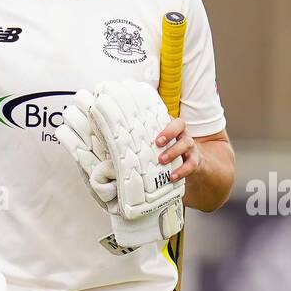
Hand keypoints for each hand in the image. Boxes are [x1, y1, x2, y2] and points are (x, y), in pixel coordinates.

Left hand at [57, 81, 184, 252]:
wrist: (192, 168)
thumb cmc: (162, 157)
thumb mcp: (146, 148)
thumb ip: (127, 145)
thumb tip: (95, 143)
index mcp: (163, 128)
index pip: (159, 116)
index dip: (150, 112)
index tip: (134, 114)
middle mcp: (178, 135)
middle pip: (178, 124)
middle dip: (168, 131)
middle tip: (155, 142)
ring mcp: (188, 147)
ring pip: (186, 143)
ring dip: (173, 151)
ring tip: (161, 160)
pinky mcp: (195, 162)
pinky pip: (192, 164)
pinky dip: (182, 170)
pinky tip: (173, 177)